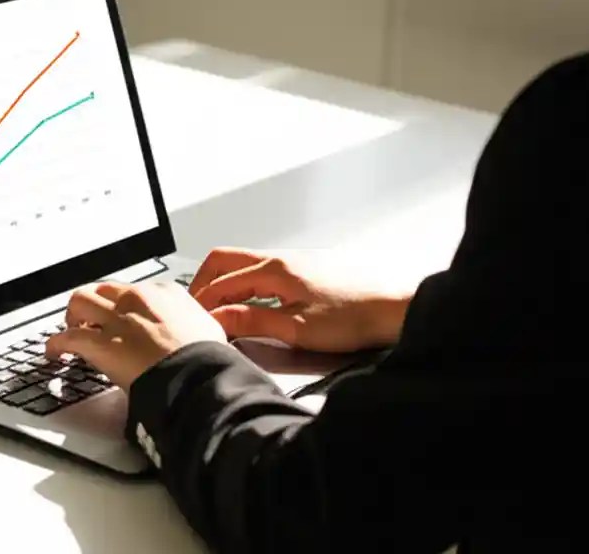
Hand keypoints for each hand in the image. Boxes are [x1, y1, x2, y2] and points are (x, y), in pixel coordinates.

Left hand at [45, 281, 226, 389]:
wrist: (197, 375)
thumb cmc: (207, 359)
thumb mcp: (209, 330)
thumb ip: (195, 324)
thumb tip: (199, 332)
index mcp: (165, 293)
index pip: (135, 290)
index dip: (124, 304)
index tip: (122, 316)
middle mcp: (137, 298)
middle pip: (103, 289)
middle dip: (94, 304)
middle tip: (90, 320)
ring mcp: (117, 318)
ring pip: (80, 301)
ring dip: (72, 315)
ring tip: (70, 329)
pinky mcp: (100, 343)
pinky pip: (67, 337)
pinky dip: (56, 344)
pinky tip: (54, 353)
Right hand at [189, 248, 408, 352]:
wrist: (396, 306)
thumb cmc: (354, 317)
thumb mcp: (297, 328)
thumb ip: (253, 321)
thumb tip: (218, 319)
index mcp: (274, 270)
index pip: (222, 282)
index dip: (203, 303)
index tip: (192, 319)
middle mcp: (282, 259)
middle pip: (226, 260)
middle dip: (205, 281)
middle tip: (194, 305)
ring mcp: (295, 262)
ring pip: (245, 263)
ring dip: (225, 281)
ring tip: (218, 307)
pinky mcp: (307, 271)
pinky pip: (263, 271)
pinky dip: (245, 283)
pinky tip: (252, 303)